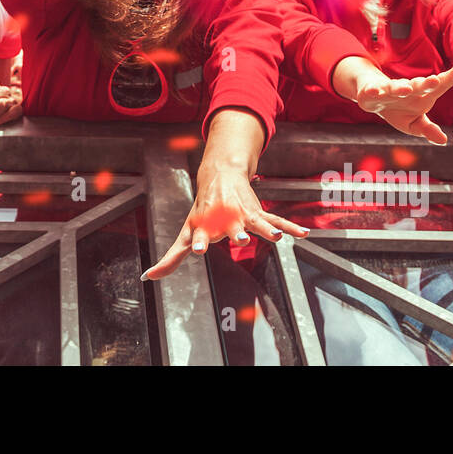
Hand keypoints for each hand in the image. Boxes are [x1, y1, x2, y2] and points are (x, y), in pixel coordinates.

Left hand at [142, 161, 306, 280]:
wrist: (219, 176)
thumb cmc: (201, 211)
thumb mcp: (186, 232)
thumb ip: (171, 257)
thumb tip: (148, 277)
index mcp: (206, 225)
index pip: (201, 235)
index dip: (199, 243)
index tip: (198, 250)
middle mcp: (225, 219)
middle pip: (231, 228)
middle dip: (236, 234)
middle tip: (241, 239)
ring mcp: (244, 215)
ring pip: (257, 223)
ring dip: (267, 229)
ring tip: (278, 237)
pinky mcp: (259, 213)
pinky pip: (277, 220)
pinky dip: (290, 227)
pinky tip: (303, 234)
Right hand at [355, 61, 452, 145]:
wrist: (373, 98)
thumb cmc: (399, 110)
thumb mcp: (414, 124)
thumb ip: (428, 130)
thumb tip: (443, 141)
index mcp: (423, 96)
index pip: (440, 85)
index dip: (452, 76)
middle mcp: (409, 89)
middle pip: (419, 85)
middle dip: (426, 83)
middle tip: (435, 81)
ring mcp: (390, 88)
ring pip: (396, 86)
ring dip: (401, 87)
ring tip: (406, 89)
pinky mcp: (371, 90)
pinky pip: (373, 90)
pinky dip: (373, 91)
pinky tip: (374, 91)